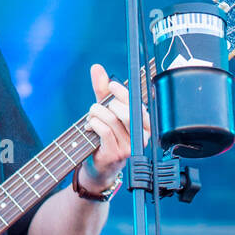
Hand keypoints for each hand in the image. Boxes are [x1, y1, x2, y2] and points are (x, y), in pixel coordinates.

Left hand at [81, 63, 150, 193]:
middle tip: (97, 108)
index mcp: (144, 122)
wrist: (99, 166)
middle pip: (126, 111)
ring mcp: (131, 146)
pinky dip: (94, 125)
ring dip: (96, 115)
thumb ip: (102, 90)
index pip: (137, 103)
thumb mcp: (104, 111)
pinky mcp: (117, 154)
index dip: (123, 92)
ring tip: (91, 119)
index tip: (110, 85)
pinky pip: (105, 131)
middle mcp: (141, 135)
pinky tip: (90, 128)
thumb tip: (97, 67)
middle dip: (107, 105)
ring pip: (112, 120)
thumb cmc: (104, 137)